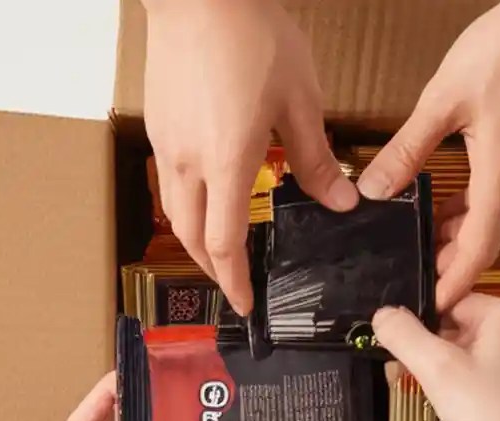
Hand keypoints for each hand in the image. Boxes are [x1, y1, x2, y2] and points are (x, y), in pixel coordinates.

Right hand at [143, 0, 358, 314]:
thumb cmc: (250, 37)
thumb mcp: (299, 99)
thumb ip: (315, 158)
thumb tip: (341, 201)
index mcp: (227, 163)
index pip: (225, 243)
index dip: (235, 281)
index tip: (246, 304)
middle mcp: (188, 163)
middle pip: (192, 237)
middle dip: (213, 268)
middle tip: (236, 281)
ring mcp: (167, 145)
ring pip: (175, 212)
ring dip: (197, 238)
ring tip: (223, 243)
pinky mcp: (158, 125)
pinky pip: (170, 180)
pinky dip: (189, 201)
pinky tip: (211, 189)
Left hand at [357, 0, 499, 309]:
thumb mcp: (442, 101)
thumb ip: (405, 151)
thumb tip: (374, 191)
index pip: (478, 251)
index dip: (454, 282)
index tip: (433, 305)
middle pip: (491, 237)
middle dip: (456, 260)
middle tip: (420, 272)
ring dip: (469, 229)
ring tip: (431, 237)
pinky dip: (485, 202)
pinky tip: (459, 195)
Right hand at [373, 296, 499, 420]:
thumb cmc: (488, 415)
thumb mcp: (436, 370)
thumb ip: (404, 335)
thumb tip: (382, 313)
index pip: (450, 302)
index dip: (423, 326)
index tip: (405, 354)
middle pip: (462, 324)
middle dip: (434, 350)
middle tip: (414, 378)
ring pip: (475, 348)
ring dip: (450, 368)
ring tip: (438, 396)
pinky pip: (492, 367)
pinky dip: (471, 381)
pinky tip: (462, 406)